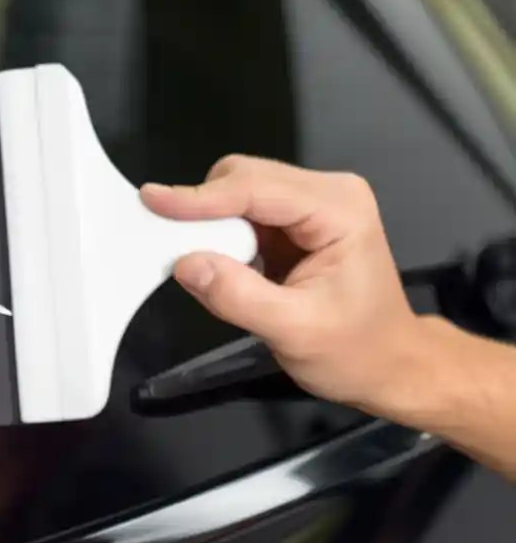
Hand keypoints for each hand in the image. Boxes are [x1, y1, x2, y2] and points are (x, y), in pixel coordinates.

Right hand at [140, 155, 421, 407]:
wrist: (388, 365)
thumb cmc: (356, 351)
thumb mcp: (294, 332)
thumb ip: (238, 297)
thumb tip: (186, 264)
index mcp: (339, 209)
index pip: (256, 188)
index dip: (200, 197)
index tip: (153, 200)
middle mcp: (327, 194)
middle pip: (243, 177)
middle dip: (203, 208)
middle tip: (174, 247)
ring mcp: (310, 205)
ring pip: (237, 190)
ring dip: (210, 222)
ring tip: (204, 263)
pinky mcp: (292, 222)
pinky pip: (240, 212)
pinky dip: (219, 233)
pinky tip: (220, 262)